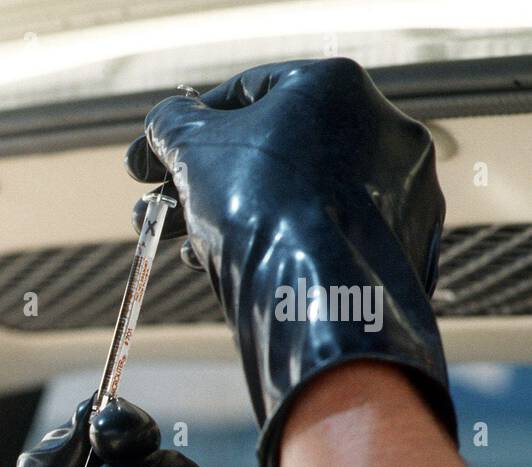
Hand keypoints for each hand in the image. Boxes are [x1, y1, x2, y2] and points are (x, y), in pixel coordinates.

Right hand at [125, 58, 456, 466]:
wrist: (316, 293)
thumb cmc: (258, 204)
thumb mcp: (192, 149)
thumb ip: (172, 126)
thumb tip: (162, 126)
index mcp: (336, 87)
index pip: (248, 95)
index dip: (187, 129)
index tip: (149, 164)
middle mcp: (382, 129)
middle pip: (272, 152)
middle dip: (206, 182)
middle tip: (159, 210)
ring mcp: (401, 190)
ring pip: (298, 198)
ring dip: (236, 218)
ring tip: (187, 249)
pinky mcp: (405, 246)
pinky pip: (326, 238)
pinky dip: (280, 247)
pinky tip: (234, 268)